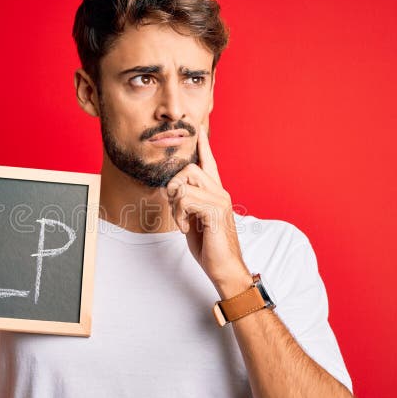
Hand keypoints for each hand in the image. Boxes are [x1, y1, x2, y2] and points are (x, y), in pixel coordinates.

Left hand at [166, 125, 251, 294]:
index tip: (199, 128)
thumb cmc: (209, 247)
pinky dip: (179, 215)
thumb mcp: (194, 220)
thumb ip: (187, 202)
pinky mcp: (215, 211)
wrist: (224, 269)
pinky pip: (185, 199)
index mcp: (216, 193)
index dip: (203, 145)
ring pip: (184, 183)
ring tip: (184, 221)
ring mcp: (219, 200)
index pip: (209, 162)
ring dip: (176, 204)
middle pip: (189, 169)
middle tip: (178, 211)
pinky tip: (187, 228)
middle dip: (174, 188)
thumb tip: (172, 190)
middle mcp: (220, 192)